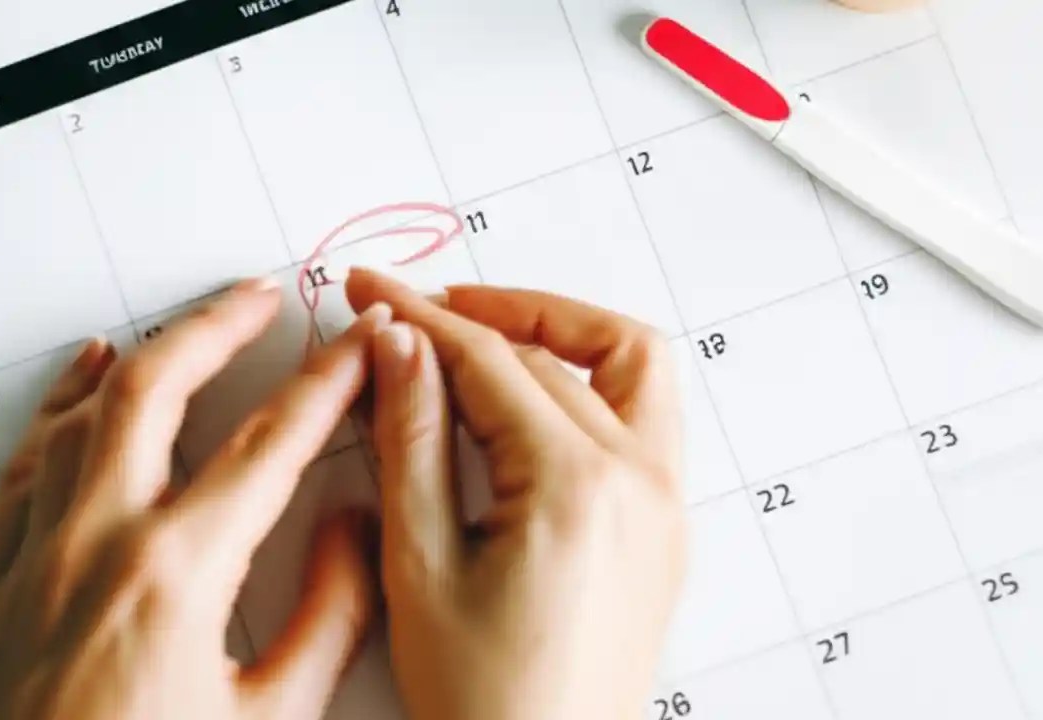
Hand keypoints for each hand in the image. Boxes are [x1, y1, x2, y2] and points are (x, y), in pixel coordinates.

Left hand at [0, 278, 390, 719]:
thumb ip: (330, 615)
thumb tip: (356, 530)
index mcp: (178, 573)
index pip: (274, 442)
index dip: (328, 382)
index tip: (360, 346)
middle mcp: (98, 542)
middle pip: (162, 387)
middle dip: (220, 325)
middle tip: (264, 296)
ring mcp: (36, 554)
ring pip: (86, 410)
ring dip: (145, 355)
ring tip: (186, 326)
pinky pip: (27, 461)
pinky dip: (60, 407)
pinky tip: (82, 384)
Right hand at [348, 270, 687, 719]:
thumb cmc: (487, 703)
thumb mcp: (422, 564)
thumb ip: (412, 440)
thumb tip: (400, 347)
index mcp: (579, 487)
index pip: (490, 361)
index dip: (421, 317)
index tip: (375, 291)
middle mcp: (643, 484)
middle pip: (554, 357)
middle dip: (474, 323)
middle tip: (410, 320)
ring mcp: (666, 506)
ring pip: (627, 369)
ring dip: (556, 337)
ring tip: (483, 338)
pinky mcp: (667, 529)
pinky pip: (642, 419)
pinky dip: (589, 387)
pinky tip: (532, 405)